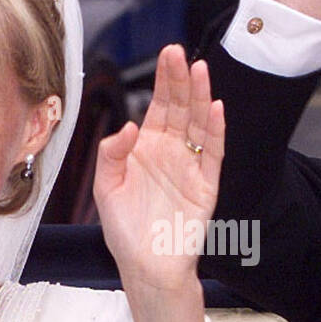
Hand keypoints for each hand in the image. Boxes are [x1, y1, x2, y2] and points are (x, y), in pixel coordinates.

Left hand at [93, 45, 223, 294]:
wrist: (146, 267)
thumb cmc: (125, 231)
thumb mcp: (106, 188)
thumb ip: (112, 154)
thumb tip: (129, 125)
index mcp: (146, 148)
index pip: (158, 106)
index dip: (163, 80)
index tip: (167, 54)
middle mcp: (171, 152)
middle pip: (180, 108)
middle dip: (180, 80)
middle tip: (180, 55)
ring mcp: (190, 167)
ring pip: (198, 124)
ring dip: (200, 98)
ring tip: (200, 71)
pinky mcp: (206, 186)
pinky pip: (212, 154)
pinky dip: (214, 132)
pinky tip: (215, 110)